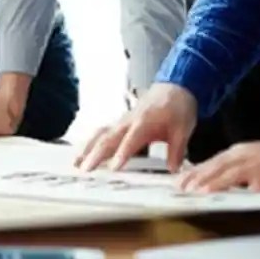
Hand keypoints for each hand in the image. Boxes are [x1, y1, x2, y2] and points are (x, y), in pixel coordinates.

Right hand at [75, 83, 197, 172]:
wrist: (174, 88)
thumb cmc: (178, 108)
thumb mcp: (183, 129)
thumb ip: (177, 150)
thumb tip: (172, 169)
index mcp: (144, 122)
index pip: (130, 140)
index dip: (121, 154)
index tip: (113, 168)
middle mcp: (128, 121)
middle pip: (108, 138)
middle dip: (95, 154)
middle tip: (85, 170)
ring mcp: (122, 121)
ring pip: (101, 135)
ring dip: (88, 148)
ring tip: (76, 163)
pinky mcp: (120, 123)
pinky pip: (102, 132)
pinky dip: (91, 143)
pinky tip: (83, 153)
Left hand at [177, 141, 259, 192]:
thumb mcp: (255, 158)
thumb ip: (237, 167)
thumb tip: (218, 179)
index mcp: (239, 152)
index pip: (212, 162)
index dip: (195, 172)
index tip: (181, 180)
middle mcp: (243, 155)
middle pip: (214, 166)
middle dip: (195, 177)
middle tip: (179, 187)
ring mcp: (254, 162)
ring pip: (226, 172)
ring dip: (209, 181)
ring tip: (194, 190)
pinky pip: (246, 180)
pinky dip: (230, 185)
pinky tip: (219, 192)